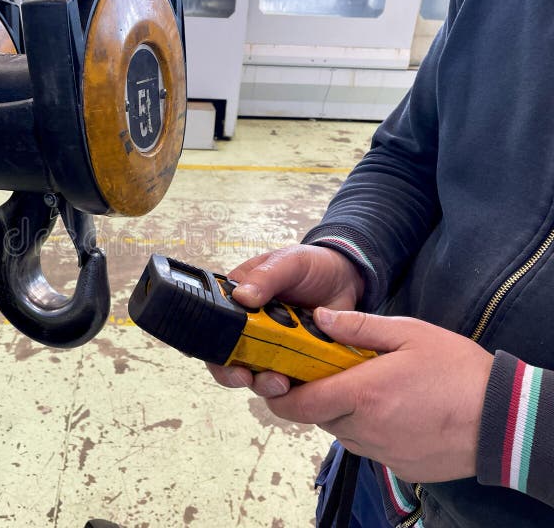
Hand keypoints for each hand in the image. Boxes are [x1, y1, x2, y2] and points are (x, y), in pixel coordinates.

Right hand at [207, 246, 363, 390]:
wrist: (347, 279)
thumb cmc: (310, 266)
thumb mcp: (288, 262)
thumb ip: (266, 276)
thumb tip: (242, 296)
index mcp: (238, 301)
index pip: (213, 327)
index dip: (213, 348)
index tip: (225, 360)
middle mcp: (249, 328)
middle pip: (229, 359)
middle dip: (234, 374)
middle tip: (247, 377)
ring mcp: (271, 347)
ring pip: (256, 374)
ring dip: (263, 384)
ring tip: (280, 383)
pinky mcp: (295, 361)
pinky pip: (287, 380)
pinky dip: (291, 389)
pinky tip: (300, 385)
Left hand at [260, 308, 493, 482]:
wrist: (504, 421)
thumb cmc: (459, 372)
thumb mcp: (409, 334)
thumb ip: (359, 327)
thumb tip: (320, 318)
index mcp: (361, 394)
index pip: (296, 404)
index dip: (279, 393)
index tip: (280, 376)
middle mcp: (363, 428)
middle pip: (316, 415)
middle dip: (317, 393)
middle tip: (336, 370)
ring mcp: (380, 451)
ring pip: (340, 430)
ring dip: (343, 410)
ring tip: (372, 386)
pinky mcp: (396, 465)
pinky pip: (366, 445)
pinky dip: (367, 427)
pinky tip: (394, 409)